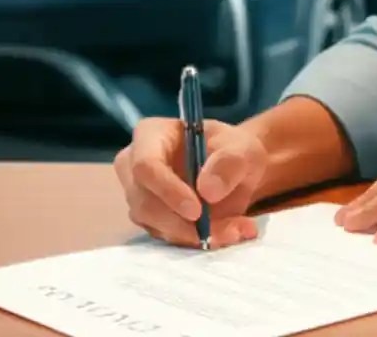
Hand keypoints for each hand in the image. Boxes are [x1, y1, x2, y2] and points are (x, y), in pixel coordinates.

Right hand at [114, 117, 267, 248]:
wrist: (236, 171)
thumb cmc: (233, 150)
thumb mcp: (242, 149)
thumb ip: (229, 164)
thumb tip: (207, 191)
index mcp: (150, 135)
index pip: (145, 165)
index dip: (167, 190)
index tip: (197, 211)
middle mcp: (134, 166)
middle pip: (144, 202)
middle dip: (184, 224)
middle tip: (228, 230)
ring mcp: (139, 195)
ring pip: (156, 225)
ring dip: (196, 235)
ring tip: (237, 230)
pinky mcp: (151, 220)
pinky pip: (168, 237)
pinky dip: (198, 240)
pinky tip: (226, 233)